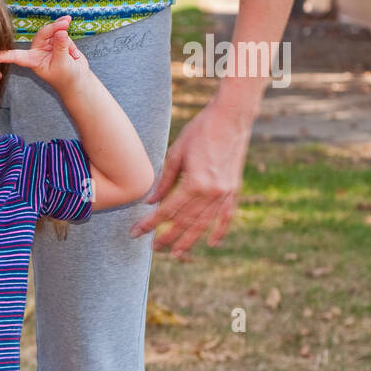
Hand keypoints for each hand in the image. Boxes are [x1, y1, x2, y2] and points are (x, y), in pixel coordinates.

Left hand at [0, 15, 85, 92]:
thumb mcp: (62, 63)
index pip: (16, 56)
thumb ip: (61, 47)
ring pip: (53, 32)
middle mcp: (37, 52)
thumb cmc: (67, 78)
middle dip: (54, 28)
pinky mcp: (56, 43)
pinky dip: (69, 41)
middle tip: (66, 23)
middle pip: (42, 34)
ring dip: (63, 34)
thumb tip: (60, 31)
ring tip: (72, 48)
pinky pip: (62, 35)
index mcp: (32, 61)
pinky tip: (73, 52)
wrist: (78, 80)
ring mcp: (47, 46)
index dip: (5, 55)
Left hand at [130, 99, 253, 258]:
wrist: (231, 118)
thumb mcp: (177, 153)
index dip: (149, 224)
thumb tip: (151, 202)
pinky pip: (227, 216)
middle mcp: (212, 192)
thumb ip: (165, 181)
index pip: (166, 211)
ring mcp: (225, 192)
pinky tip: (213, 243)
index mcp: (194, 183)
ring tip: (176, 253)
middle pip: (185, 222)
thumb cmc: (200, 131)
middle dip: (167, 237)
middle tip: (153, 248)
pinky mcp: (234, 189)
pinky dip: (220, 230)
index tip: (136, 233)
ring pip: (204, 223)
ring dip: (190, 240)